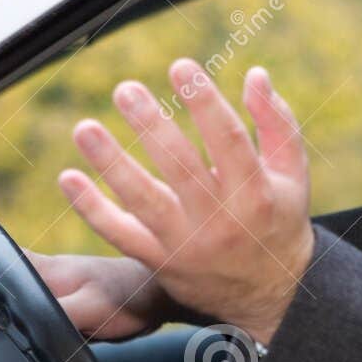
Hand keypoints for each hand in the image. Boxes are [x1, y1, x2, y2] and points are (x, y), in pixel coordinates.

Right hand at [0, 250, 173, 344]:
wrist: (164, 295)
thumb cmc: (131, 297)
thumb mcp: (91, 311)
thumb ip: (56, 317)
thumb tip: (21, 327)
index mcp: (45, 271)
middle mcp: (47, 275)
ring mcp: (58, 287)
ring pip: (9, 295)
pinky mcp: (71, 302)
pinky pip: (29, 307)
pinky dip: (9, 318)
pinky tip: (6, 334)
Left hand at [58, 59, 312, 344]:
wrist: (271, 294)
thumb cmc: (279, 219)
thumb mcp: (293, 174)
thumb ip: (277, 122)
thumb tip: (254, 74)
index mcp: (256, 193)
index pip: (228, 140)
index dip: (204, 102)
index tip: (181, 66)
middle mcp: (220, 220)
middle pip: (181, 168)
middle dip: (151, 126)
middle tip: (125, 89)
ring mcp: (186, 243)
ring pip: (143, 201)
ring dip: (111, 163)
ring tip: (85, 128)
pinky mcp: (159, 261)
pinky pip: (120, 234)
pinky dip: (91, 208)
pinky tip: (68, 177)